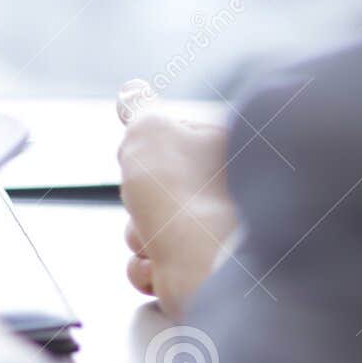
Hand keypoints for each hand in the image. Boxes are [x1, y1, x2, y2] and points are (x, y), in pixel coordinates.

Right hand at [117, 79, 238, 315]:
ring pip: (149, 229)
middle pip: (154, 189)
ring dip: (140, 237)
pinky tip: (163, 267)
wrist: (203, 263)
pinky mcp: (201, 271)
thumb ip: (138, 110)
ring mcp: (215, 235)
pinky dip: (149, 269)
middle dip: (140, 201)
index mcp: (228, 149)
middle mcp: (229, 191)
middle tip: (149, 198)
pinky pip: (154, 266)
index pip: (176, 140)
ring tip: (161, 237)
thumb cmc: (179, 192)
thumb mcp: (149, 131)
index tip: (149, 159)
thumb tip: (132, 92)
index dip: (151, 151)